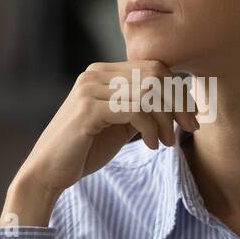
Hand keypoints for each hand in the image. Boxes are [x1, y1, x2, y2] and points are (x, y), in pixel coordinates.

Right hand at [13, 60, 201, 207]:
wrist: (48, 171)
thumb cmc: (86, 149)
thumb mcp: (121, 123)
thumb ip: (143, 108)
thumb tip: (178, 102)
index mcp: (103, 72)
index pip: (155, 67)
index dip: (179, 91)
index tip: (190, 119)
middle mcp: (95, 73)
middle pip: (156, 74)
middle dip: (178, 103)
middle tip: (187, 129)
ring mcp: (90, 89)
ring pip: (148, 91)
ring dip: (165, 119)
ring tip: (165, 142)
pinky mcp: (88, 109)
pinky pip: (135, 110)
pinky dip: (150, 128)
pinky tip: (150, 145)